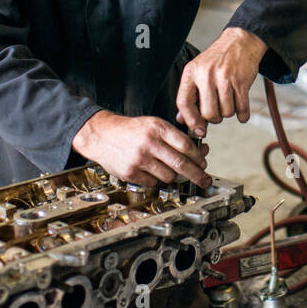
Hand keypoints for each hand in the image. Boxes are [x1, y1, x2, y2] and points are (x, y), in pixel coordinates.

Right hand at [72, 110, 210, 186]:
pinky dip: (156, 180)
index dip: (198, 157)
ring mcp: (139, 159)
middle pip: (181, 164)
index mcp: (157, 127)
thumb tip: (200, 152)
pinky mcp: (130, 172)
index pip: (186, 145)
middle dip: (197, 174)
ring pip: (169, 176)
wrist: (101, 134)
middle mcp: (149, 143)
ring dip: (173, 176)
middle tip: (204, 180)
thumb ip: (174, 137)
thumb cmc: (131, 130)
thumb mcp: (153, 124)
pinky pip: (153, 182)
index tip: (203, 163)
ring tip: (168, 169)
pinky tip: (150, 170)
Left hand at [175, 27, 266, 136]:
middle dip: (214, 118)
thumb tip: (182, 120)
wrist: (240, 42)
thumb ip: (190, 95)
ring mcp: (224, 77)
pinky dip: (242, 114)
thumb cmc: (217, 60)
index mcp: (191, 72)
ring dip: (229, 112)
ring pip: (226, 113)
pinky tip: (241, 110)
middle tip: (218, 110)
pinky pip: (241, 108)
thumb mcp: (198, 72)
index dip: (190, 120)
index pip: (184, 102)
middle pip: (208, 113)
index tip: (198, 129)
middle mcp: (206, 75)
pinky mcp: (241, 81)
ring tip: (229, 100)